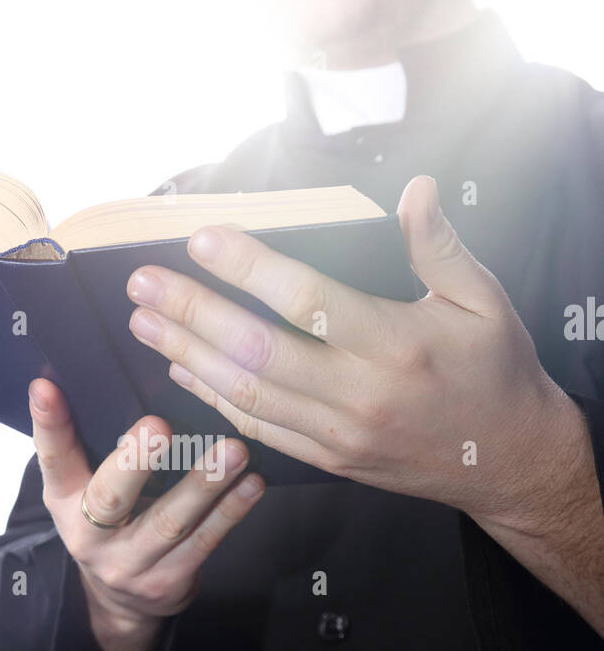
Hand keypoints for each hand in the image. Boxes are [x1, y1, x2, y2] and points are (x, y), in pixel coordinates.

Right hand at [28, 378, 265, 650]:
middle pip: (109, 499)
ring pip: (168, 522)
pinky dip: (231, 512)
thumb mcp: (81, 489)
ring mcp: (130, 563)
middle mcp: (89, 536)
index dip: (48, 424)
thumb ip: (85, 444)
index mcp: (64, 501)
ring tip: (234, 451)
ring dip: (204, 485)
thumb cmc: (107, 523)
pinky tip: (251, 485)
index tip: (45, 387)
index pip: (52, 459)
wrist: (121, 603)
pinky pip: (204, 543)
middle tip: (158, 426)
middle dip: (134, 462)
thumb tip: (85, 375)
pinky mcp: (169, 582)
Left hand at [126, 175, 575, 531]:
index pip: (307, 300)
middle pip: (258, 351)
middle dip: (192, 314)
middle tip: (142, 282)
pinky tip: (181, 370)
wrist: (508, 463)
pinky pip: (259, 430)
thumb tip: (416, 188)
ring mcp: (339, 433)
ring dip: (187, 355)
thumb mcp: (485, 301)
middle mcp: (360, 393)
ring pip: (246, 394)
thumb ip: (439, 247)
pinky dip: (214, 400)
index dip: (249, 268)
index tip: (202, 237)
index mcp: (396, 344)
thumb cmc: (497, 372)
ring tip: (143, 322)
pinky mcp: (329, 459)